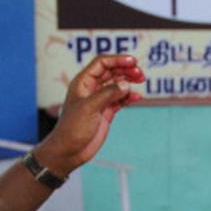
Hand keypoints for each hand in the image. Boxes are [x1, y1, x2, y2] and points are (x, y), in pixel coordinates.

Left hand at [37, 54, 143, 176]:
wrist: (69, 150)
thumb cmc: (72, 128)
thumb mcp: (90, 108)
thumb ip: (108, 94)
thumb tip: (126, 84)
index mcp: (83, 82)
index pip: (102, 64)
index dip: (117, 60)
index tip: (132, 61)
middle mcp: (92, 89)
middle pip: (112, 72)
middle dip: (126, 70)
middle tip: (140, 73)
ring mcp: (100, 100)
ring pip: (117, 85)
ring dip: (129, 82)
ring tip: (141, 82)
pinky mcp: (106, 112)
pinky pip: (120, 99)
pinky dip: (129, 96)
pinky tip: (137, 97)